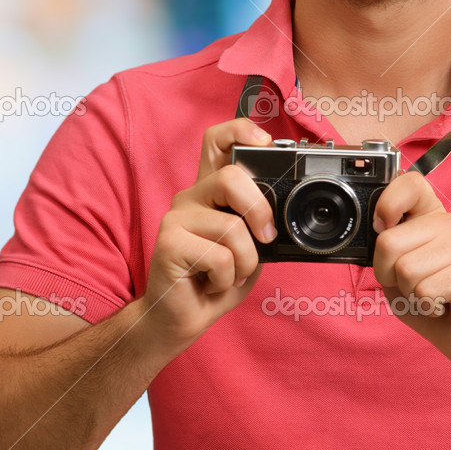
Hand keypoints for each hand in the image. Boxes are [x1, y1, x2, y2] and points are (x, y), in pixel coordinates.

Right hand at [143, 118, 276, 350]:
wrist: (181, 319)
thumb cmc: (215, 280)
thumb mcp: (248, 247)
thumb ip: (259, 224)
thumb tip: (282, 217)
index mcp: (211, 191)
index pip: (217, 141)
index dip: (240, 130)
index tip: (265, 141)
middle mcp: (191, 196)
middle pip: (231, 177)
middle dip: (260, 210)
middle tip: (265, 237)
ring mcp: (176, 218)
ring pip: (232, 226)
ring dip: (244, 261)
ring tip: (230, 274)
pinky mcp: (168, 243)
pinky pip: (218, 256)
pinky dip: (226, 277)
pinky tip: (212, 283)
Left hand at [371, 171, 450, 366]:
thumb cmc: (424, 297)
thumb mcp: (393, 268)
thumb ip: (384, 245)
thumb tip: (376, 228)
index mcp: (427, 214)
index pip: (410, 182)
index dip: (388, 202)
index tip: (382, 226)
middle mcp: (447, 224)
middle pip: (389, 242)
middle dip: (386, 274)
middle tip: (407, 283)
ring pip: (405, 270)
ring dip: (408, 293)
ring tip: (426, 294)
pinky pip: (425, 290)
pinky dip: (424, 306)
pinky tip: (440, 304)